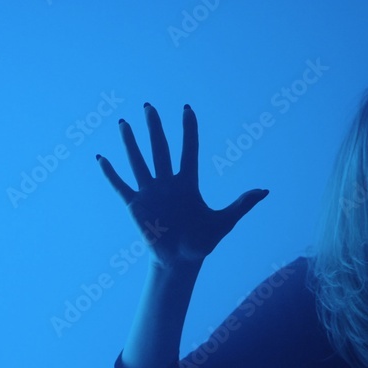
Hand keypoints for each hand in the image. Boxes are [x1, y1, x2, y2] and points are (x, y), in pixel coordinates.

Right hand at [97, 103, 267, 267]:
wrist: (180, 262)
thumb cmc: (202, 242)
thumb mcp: (224, 222)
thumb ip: (242, 205)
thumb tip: (265, 190)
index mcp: (188, 183)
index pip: (188, 150)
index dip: (189, 130)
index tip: (186, 108)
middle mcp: (167, 183)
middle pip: (160, 149)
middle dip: (154, 128)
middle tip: (149, 106)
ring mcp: (150, 193)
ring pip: (139, 162)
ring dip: (131, 143)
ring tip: (124, 123)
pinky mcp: (135, 206)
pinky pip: (121, 186)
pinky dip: (111, 174)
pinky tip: (102, 158)